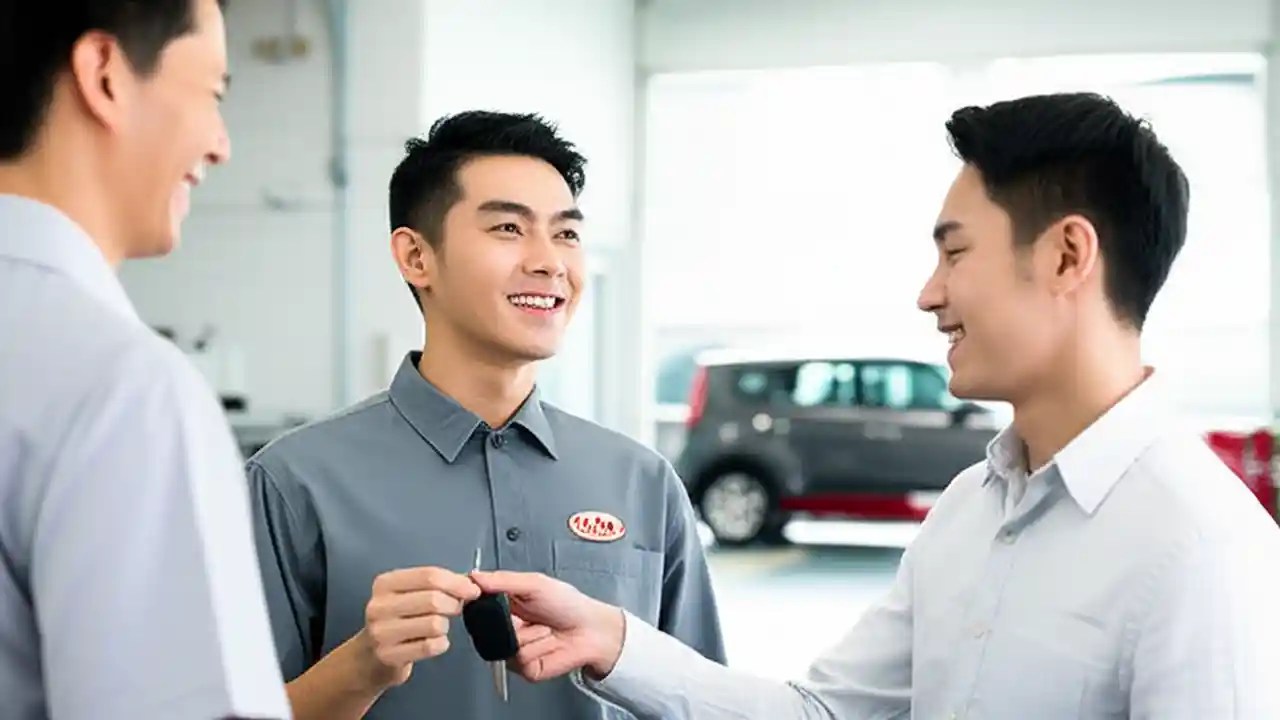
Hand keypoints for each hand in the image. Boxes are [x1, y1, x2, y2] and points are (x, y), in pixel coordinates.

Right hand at [356, 567, 481, 689]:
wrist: (370, 657)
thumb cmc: (398, 620)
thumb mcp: (409, 594)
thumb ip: (437, 584)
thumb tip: (471, 581)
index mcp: (385, 583)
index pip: (429, 576)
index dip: (457, 582)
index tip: (472, 589)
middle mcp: (379, 605)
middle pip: (433, 599)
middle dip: (453, 604)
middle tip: (455, 609)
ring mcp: (382, 632)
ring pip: (434, 624)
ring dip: (445, 626)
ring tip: (438, 627)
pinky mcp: (389, 655)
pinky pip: (430, 646)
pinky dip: (440, 644)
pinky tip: (434, 642)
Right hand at [470, 570, 624, 682]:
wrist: (592, 630)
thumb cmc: (568, 604)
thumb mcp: (534, 584)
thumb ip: (502, 580)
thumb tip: (473, 576)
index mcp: (506, 607)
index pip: (479, 609)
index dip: (482, 606)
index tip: (490, 600)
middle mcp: (508, 630)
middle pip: (489, 631)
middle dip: (514, 621)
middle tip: (533, 615)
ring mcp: (515, 651)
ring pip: (508, 646)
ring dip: (532, 636)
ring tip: (546, 629)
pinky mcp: (526, 669)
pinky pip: (521, 661)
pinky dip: (539, 650)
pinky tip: (550, 644)